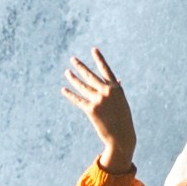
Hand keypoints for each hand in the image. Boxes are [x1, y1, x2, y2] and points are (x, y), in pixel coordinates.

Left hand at [63, 47, 136, 172]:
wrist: (121, 136)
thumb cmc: (123, 119)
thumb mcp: (122, 102)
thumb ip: (116, 90)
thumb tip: (117, 79)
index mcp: (116, 88)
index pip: (106, 70)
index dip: (99, 59)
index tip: (94, 49)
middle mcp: (107, 92)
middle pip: (90, 76)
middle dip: (80, 67)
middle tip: (73, 59)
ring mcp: (98, 100)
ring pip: (82, 86)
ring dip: (73, 79)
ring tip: (67, 72)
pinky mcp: (91, 110)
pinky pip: (78, 100)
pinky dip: (70, 94)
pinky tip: (64, 89)